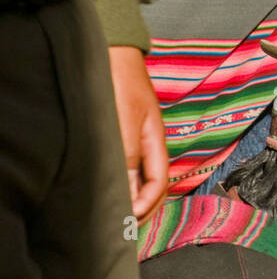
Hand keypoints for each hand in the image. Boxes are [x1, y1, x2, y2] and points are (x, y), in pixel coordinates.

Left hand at [108, 46, 168, 222]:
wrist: (115, 51)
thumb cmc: (121, 81)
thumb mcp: (124, 121)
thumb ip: (128, 157)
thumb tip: (130, 192)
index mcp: (157, 141)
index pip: (159, 183)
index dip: (146, 204)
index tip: (128, 218)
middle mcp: (152, 142)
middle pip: (156, 184)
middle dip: (144, 207)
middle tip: (125, 226)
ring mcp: (142, 137)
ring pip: (146, 176)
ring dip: (136, 197)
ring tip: (121, 214)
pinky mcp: (130, 133)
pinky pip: (136, 166)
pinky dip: (128, 182)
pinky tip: (117, 187)